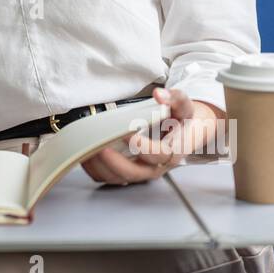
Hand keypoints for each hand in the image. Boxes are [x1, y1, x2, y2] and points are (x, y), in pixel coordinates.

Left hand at [80, 87, 217, 185]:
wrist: (186, 132)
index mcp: (173, 151)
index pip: (158, 155)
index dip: (142, 146)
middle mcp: (157, 166)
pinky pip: (111, 177)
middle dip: (114, 162)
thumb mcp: (183, 105)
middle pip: (135, 172)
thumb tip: (159, 95)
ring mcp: (143, 171)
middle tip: (99, 145)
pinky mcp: (131, 172)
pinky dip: (97, 169)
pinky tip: (87, 154)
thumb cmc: (183, 120)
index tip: (128, 132)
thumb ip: (174, 97)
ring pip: (120, 178)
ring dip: (101, 166)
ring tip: (88, 149)